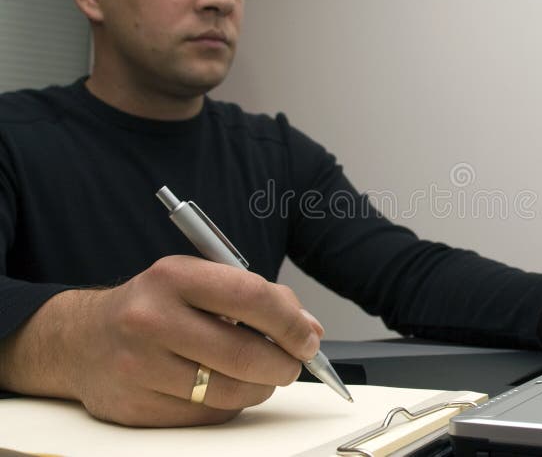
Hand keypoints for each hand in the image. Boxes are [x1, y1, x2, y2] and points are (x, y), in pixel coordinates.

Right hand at [0, 256, 322, 426]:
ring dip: (261, 387)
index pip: (250, 297)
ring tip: (263, 374)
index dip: (290, 322)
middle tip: (295, 362)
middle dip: (284, 362)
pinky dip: (230, 403)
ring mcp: (141, 366)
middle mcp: (152, 319)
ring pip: (230, 391)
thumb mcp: (197, 281)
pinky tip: (224, 387)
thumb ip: (254, 297)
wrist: (82, 339)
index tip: (309, 337)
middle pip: (244, 353)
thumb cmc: (154, 305)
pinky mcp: (137, 406)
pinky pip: (207, 414)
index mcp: (174, 276)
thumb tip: (308, 328)